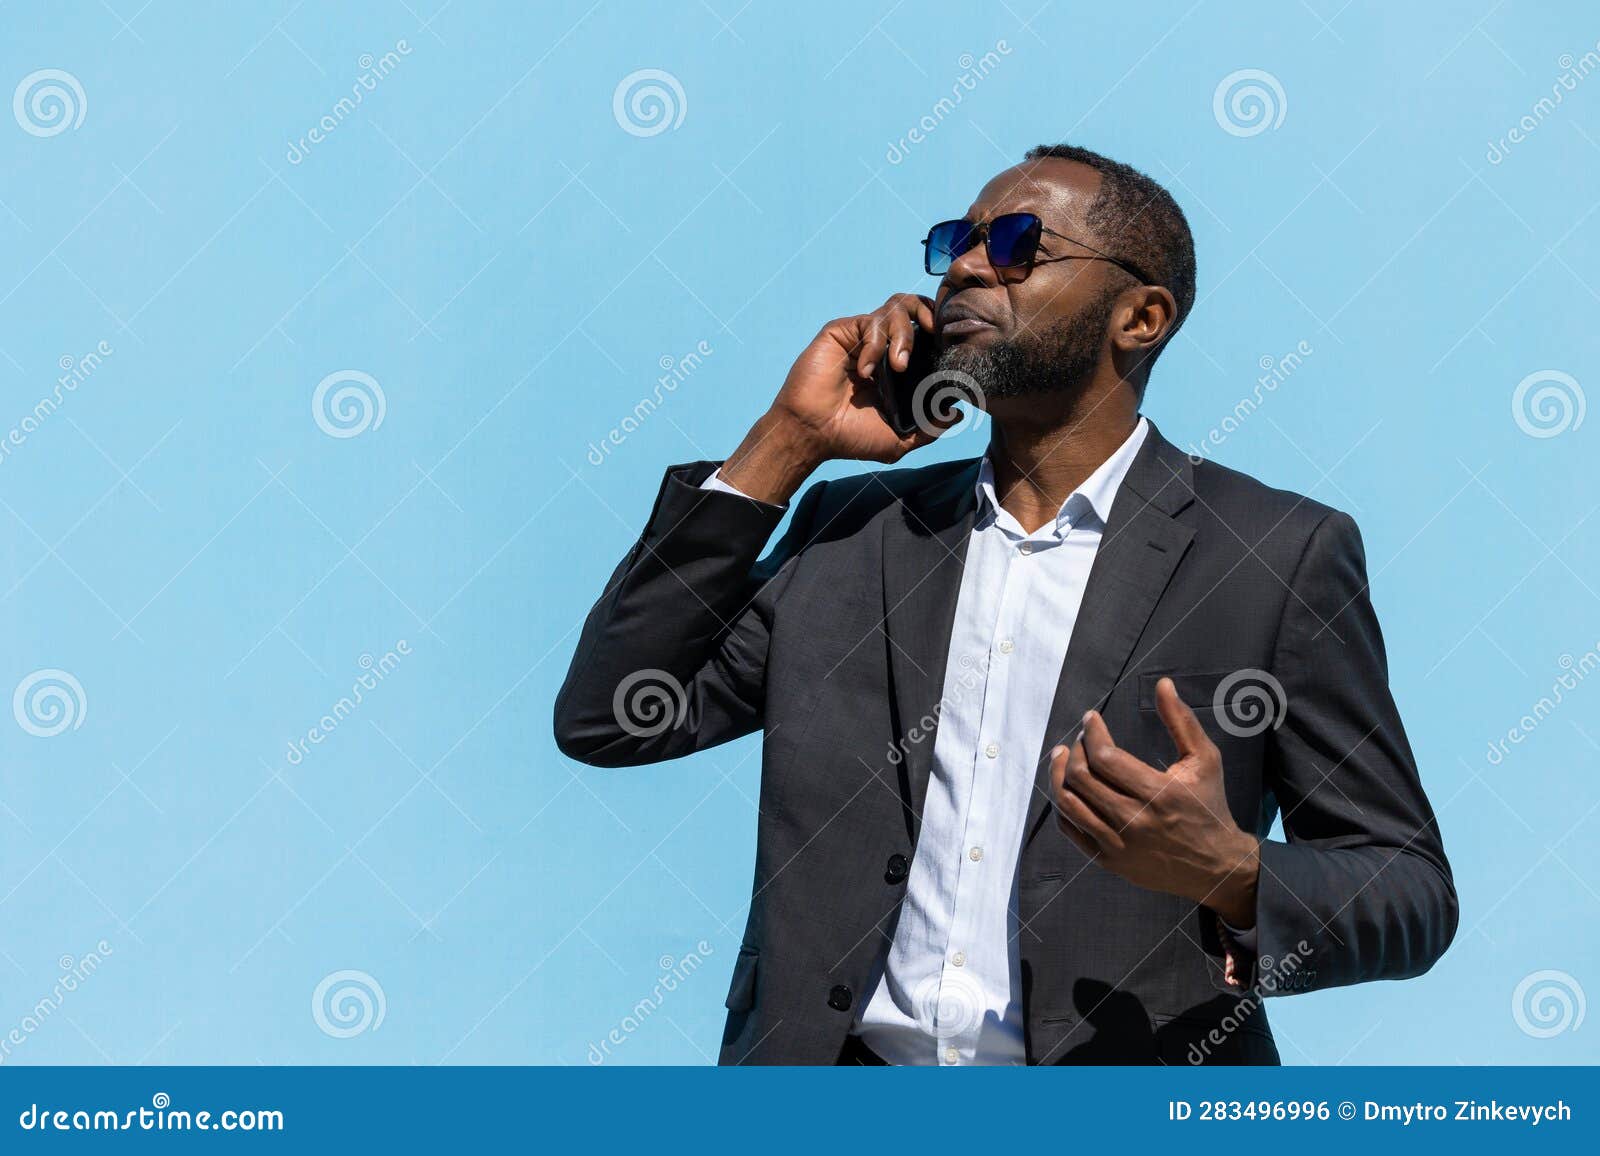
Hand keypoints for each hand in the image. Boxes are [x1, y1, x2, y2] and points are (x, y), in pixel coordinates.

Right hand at [720, 294, 944, 502]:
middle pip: (914, 307)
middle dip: (928, 317)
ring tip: (898, 364)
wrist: (813, 434)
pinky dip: (874, 345)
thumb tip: (956, 412)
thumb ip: (929, 428)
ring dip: (903, 333)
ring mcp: (862, 337)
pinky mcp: (842, 332)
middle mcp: (882, 347)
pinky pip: (869, 322)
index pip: (926, 333)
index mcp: (897, 367)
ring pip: (896, 307)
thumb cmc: (850, 438)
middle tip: (933, 338)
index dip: (940, 333)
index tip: (950, 349)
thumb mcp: (899, 439)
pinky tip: (865, 371)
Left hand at [1048, 677, 1260, 927]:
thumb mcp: (1205, 760)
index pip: (1106, 757)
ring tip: (1062, 756)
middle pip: (1082, 778)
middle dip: (1074, 750)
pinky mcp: (1108, 861)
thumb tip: (1163, 684)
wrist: (1215, 866)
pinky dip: (1064, 805)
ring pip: (1069, 804)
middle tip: (1079, 738)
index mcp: (1159, 793)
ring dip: (1059, 775)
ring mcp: (1118, 844)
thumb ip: (1181, 721)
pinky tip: (1068, 788)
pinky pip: (1071, 829)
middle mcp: (1135, 820)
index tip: (1090, 718)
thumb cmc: (1209, 806)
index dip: (1092, 732)